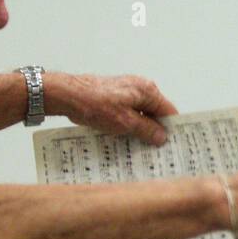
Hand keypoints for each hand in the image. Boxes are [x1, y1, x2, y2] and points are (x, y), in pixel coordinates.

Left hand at [42, 72, 177, 145]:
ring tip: (140, 147)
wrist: (66, 94)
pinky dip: (130, 125)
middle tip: (156, 150)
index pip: (169, 112)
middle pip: (156, 113)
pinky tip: (125, 137)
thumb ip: (148, 130)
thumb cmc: (95, 105)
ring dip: (141, 130)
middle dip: (156, 131)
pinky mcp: (115, 96)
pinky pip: (129, 113)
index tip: (172, 145)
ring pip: (142, 114)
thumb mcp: (126, 123)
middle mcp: (139, 88)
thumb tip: (162, 136)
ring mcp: (126, 91)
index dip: (171, 129)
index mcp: (147, 91)